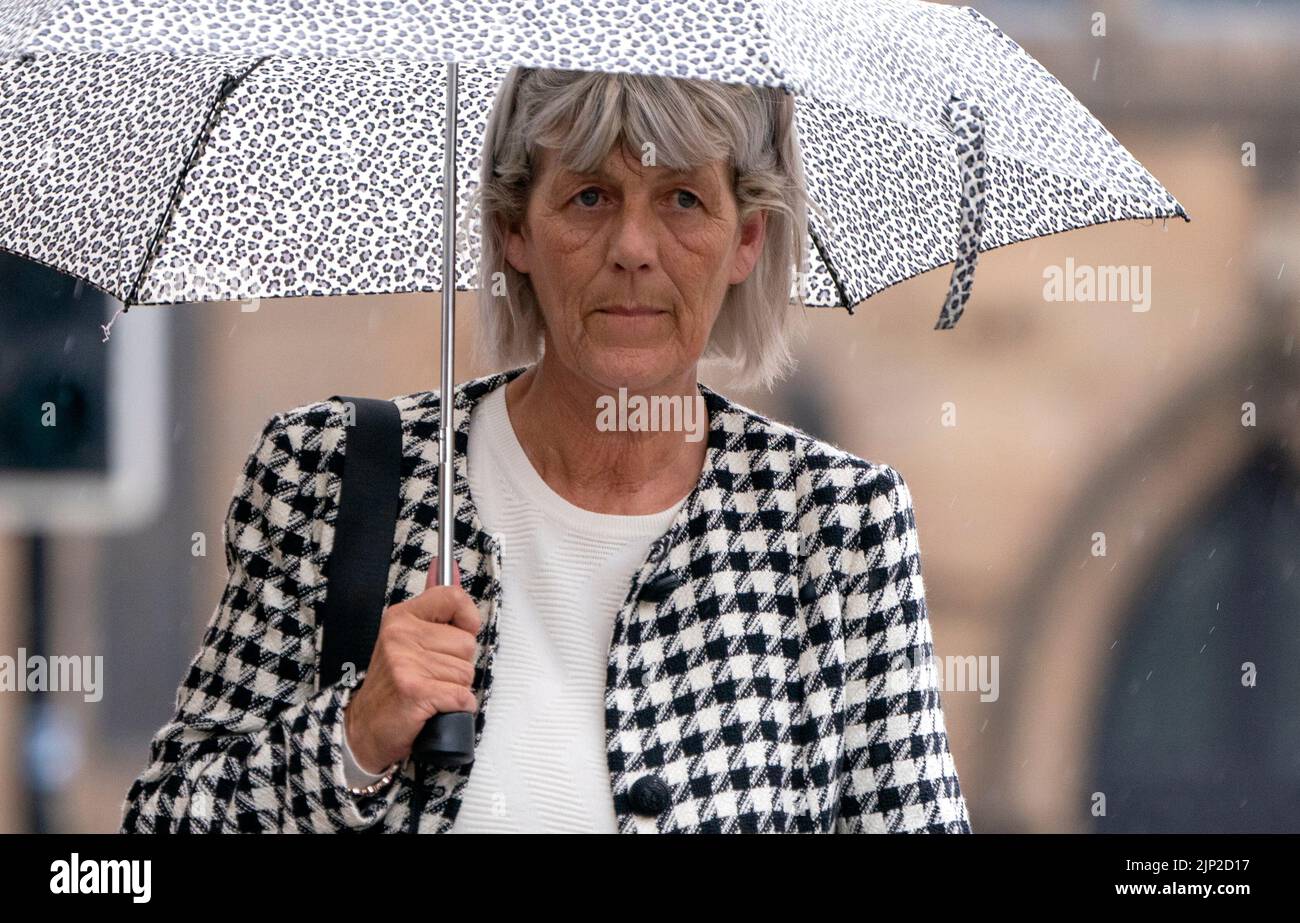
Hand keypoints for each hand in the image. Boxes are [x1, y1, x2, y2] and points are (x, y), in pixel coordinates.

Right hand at [343, 556, 480, 772]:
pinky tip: (435, 709)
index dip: (467, 620)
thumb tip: (448, 565)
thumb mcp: (407, 639)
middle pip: (468, 644)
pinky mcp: (414, 690)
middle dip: (458, 666)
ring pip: (466, 673)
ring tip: (429, 692)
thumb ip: (433, 606)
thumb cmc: (393, 686)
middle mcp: (401, 635)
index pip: (454, 597)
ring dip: (455, 689)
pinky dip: (457, 709)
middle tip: (430, 676)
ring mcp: (405, 663)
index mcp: (401, 617)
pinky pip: (462, 697)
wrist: (364, 730)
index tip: (458, 633)